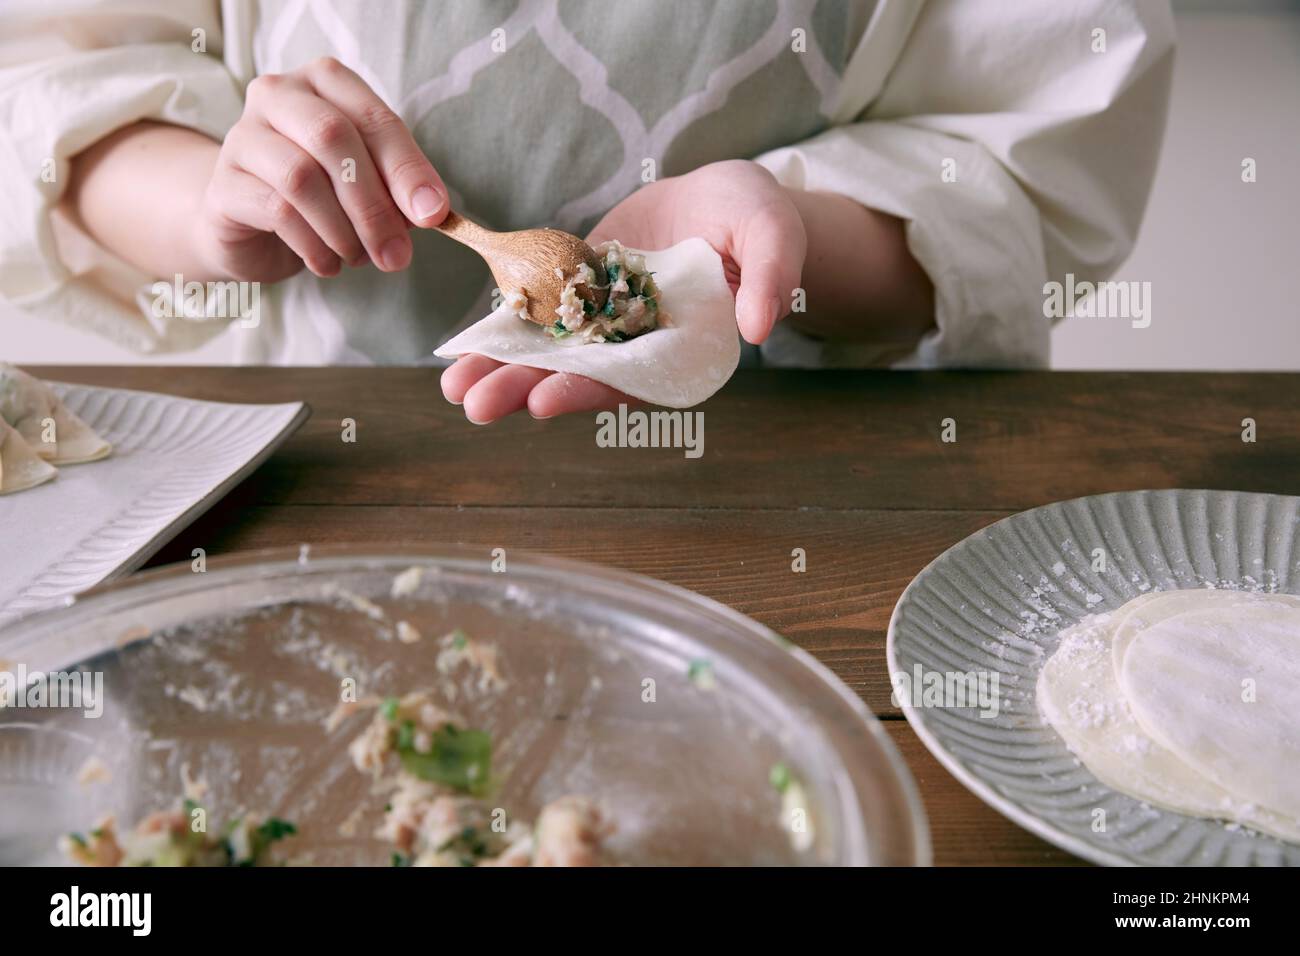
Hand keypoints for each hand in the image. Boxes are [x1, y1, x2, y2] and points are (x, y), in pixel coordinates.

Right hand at [191, 57, 448, 281]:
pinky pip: (276, 212)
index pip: (374, 118)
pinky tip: (328, 265)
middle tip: (396, 254)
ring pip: (301, 176)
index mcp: (324, 83)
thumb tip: (430, 210)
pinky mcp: (223, 184)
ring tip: (359, 258)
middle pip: (332, 137)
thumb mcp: (368, 187)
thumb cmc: (321, 196)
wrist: (249, 225)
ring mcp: (243, 136)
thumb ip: (398, 191)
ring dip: (342, 229)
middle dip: (374, 204)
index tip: (434, 214)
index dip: (408, 168)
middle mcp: (278, 95)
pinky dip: (314, 246)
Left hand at [442, 160, 806, 422]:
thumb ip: (771, 277)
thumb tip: (759, 327)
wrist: (721, 200)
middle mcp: (640, 348)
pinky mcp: (581, 296)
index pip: (634, 379)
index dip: (590, 388)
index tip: (543, 400)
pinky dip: (502, 331)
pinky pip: (538, 316)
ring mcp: (606, 325)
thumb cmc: (756, 218)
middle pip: (579, 375)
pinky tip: (460, 347)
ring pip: (550, 353)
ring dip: (503, 370)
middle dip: (527, 388)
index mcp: (686, 349)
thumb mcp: (776, 233)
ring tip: (454, 386)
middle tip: (475, 406)